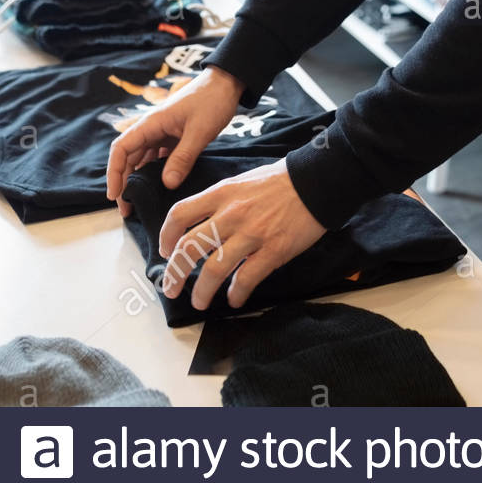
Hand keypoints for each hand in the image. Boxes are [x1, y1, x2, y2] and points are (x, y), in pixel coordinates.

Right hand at [106, 66, 244, 217]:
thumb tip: (168, 184)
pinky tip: (160, 187)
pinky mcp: (174, 136)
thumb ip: (183, 157)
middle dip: (124, 182)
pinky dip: (155, 171)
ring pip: (142, 158)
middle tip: (127, 209)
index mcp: (151, 123)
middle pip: (128, 157)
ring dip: (138, 178)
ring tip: (139, 202)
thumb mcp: (199, 131)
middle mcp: (152, 128)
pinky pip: (158, 156)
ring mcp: (163, 131)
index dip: (114, 172)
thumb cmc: (212, 101)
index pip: (121, 148)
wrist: (227, 83)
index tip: (115, 195)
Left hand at [158, 159, 326, 310]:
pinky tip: (234, 299)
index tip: (165, 251)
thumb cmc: (279, 181)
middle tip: (171, 288)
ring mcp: (252, 233)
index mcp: (222, 193)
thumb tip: (203, 224)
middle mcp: (232, 213)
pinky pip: (247, 278)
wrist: (316, 181)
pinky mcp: (274, 250)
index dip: (166, 236)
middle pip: (190, 246)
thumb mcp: (242, 181)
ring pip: (214, 269)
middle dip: (175, 272)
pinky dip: (236, 293)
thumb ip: (221, 202)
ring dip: (202, 291)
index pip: (180, 214)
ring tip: (199, 302)